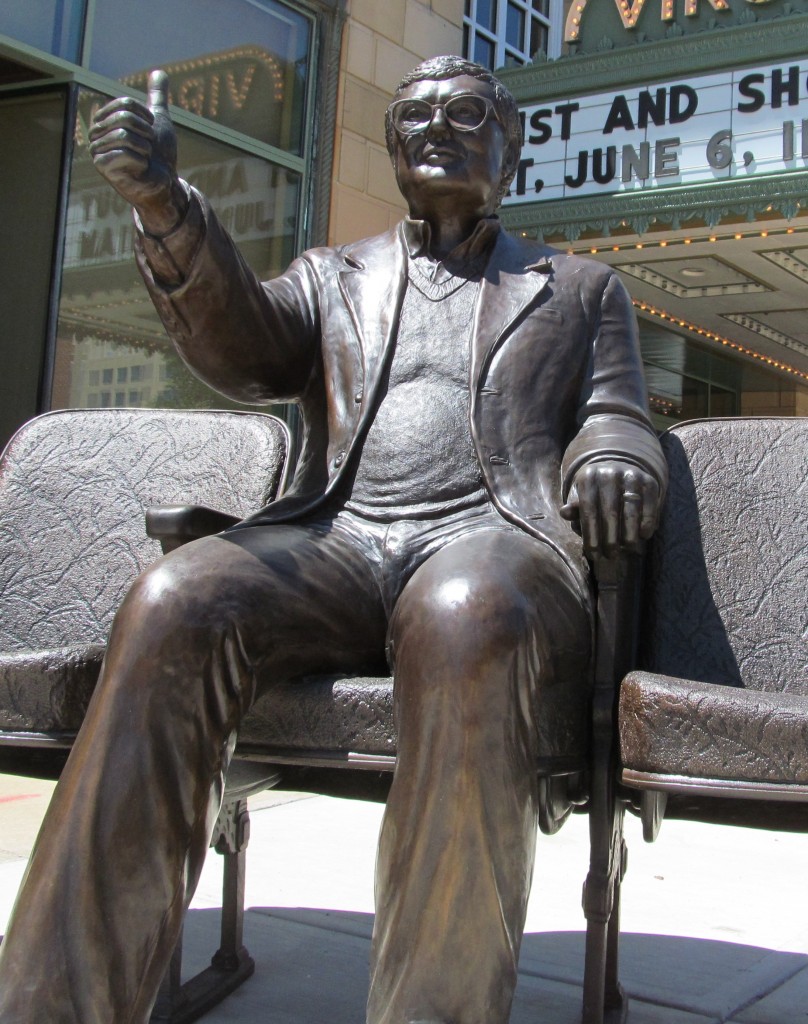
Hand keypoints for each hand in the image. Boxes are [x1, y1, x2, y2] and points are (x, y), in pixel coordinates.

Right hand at [89, 70, 186, 235]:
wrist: (165, 183)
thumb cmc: (159, 155)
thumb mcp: (158, 121)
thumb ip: (157, 97)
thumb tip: (159, 72)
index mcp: (104, 121)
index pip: (124, 104)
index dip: (144, 117)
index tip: (150, 132)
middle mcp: (95, 134)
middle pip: (124, 118)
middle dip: (144, 134)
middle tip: (147, 149)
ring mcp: (96, 151)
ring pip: (124, 135)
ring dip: (143, 148)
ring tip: (143, 159)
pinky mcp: (102, 166)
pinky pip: (123, 152)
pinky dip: (139, 160)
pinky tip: (139, 168)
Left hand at [560, 460, 659, 557]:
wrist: (619, 468)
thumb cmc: (595, 492)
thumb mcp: (581, 497)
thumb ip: (575, 509)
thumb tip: (564, 513)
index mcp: (588, 477)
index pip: (588, 510)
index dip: (591, 535)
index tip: (593, 555)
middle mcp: (609, 473)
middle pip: (610, 512)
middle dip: (610, 538)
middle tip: (611, 556)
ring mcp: (631, 475)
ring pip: (631, 509)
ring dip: (630, 533)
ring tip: (627, 548)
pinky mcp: (649, 481)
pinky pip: (650, 505)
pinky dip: (647, 522)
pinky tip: (643, 535)